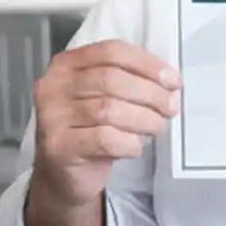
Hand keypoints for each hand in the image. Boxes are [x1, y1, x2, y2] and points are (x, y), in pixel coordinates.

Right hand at [30, 40, 180, 208]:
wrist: (62, 174)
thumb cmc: (89, 129)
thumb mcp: (104, 97)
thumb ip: (129, 81)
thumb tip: (170, 82)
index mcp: (66, 64)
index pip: (111, 51)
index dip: (147, 64)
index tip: (173, 81)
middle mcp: (53, 86)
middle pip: (112, 79)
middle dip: (151, 93)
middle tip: (170, 107)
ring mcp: (52, 117)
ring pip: (110, 110)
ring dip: (144, 119)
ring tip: (156, 127)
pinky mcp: (59, 147)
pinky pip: (105, 139)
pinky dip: (129, 143)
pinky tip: (134, 147)